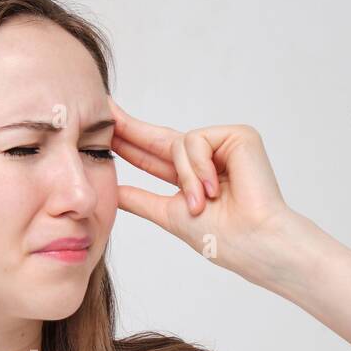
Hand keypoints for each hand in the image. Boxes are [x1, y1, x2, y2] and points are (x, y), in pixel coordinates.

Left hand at [109, 95, 318, 290]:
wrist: (251, 242)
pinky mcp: (238, 135)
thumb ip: (141, 200)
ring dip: (185, 178)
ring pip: (178, 143)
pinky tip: (215, 188)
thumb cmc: (220, 237)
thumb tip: (115, 192)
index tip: (100, 130)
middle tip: (101, 107)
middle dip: (129, 127)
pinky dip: (199, 167)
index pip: (151, 155)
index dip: (126, 143)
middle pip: (159, 137)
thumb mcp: (169, 215)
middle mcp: (205, 158)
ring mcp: (222, 145)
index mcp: (189, 177)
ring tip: (201, 203)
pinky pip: (197, 140)